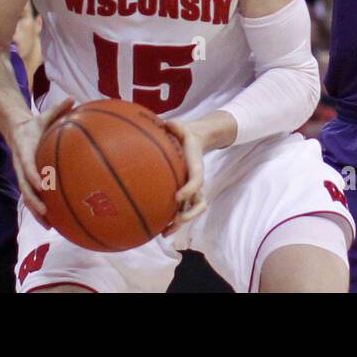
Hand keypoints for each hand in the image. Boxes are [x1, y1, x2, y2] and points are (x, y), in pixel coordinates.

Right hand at [9, 96, 74, 225]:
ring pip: (27, 197)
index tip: (43, 185)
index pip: (27, 166)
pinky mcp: (27, 181)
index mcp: (24, 151)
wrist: (15, 129)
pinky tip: (53, 221)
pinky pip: (32, 196)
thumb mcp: (43, 115)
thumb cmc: (34, 124)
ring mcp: (22, 175)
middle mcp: (21, 166)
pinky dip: (40, 209)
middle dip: (34, 201)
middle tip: (45, 211)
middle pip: (24, 188)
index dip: (33, 176)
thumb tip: (73, 98)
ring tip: (49, 225)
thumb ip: (57, 109)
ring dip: (36, 211)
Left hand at [160, 118, 206, 233]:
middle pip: (199, 203)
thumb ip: (176, 126)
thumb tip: (166, 123)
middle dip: (189, 213)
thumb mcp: (181, 127)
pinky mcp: (184, 194)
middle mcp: (196, 182)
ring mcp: (192, 191)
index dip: (189, 189)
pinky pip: (182, 211)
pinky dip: (173, 222)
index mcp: (196, 167)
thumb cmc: (185, 134)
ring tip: (164, 233)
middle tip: (176, 219)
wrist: (194, 140)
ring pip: (191, 212)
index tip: (177, 196)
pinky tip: (158, 230)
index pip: (197, 180)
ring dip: (180, 224)